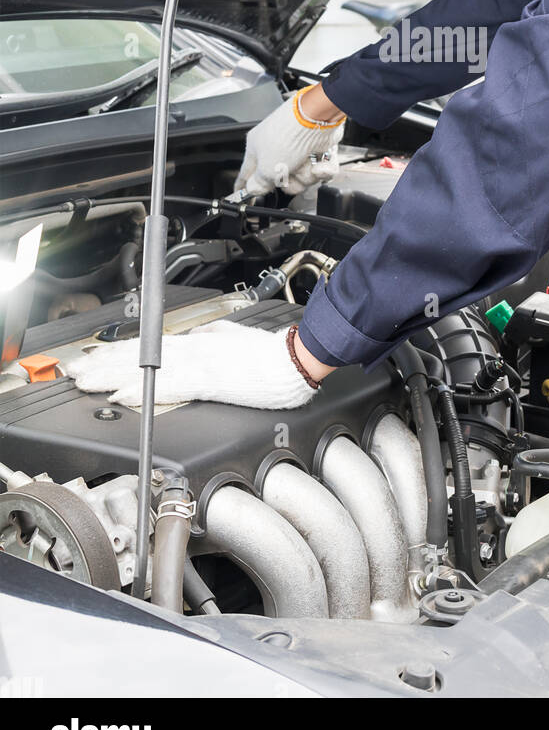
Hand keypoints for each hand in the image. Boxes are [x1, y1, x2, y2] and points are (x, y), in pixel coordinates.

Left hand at [67, 319, 317, 409]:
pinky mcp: (208, 381)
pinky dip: (142, 392)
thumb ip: (217, 335)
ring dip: (111, 376)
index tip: (95, 356)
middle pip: (138, 355)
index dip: (119, 351)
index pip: (150, 346)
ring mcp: (198, 364)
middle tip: (74, 370)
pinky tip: (121, 397)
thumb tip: (203, 333)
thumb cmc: (271, 353)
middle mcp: (192, 351)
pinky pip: (166, 387)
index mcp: (199, 343)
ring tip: (85, 381)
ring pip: (144, 368)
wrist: (293, 360)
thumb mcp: (237, 336)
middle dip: (103, 364)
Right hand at [234, 86, 345, 196]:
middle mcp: (278, 148)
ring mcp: (299, 149)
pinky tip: (321, 163)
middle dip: (291, 182)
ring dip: (308, 175)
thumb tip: (253, 190)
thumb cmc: (287, 136)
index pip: (247, 172)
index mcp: (258, 148)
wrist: (316, 120)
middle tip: (290, 174)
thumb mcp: (266, 168)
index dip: (244, 185)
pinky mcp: (318, 149)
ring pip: (304, 178)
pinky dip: (323, 169)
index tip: (240, 194)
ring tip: (308, 164)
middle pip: (282, 181)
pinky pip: (321, 170)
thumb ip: (259, 183)